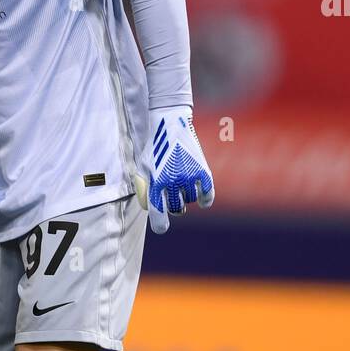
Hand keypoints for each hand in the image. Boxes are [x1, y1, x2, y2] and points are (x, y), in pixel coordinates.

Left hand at [134, 105, 213, 233]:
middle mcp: (172, 182)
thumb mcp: (142, 168)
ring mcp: (188, 177)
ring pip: (190, 200)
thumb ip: (146, 191)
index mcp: (154, 182)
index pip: (158, 213)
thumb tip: (154, 210)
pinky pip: (207, 196)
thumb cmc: (153, 148)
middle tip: (173, 195)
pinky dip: (205, 199)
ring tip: (181, 180)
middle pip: (177, 209)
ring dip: (186, 195)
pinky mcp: (202, 171)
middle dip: (174, 206)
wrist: (169, 122)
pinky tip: (203, 199)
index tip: (162, 227)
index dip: (160, 225)